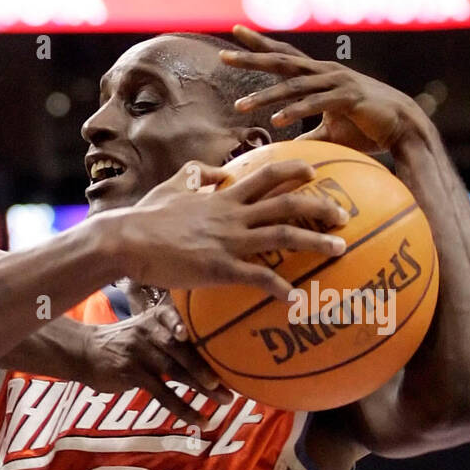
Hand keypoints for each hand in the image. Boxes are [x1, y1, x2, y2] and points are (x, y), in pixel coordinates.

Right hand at [77, 299, 232, 424]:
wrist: (81, 351)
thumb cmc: (119, 343)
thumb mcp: (141, 329)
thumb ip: (168, 334)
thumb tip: (205, 350)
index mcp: (157, 318)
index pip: (185, 324)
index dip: (206, 337)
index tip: (227, 349)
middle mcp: (150, 331)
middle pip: (185, 351)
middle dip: (210, 369)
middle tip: (231, 386)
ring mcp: (140, 352)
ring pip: (176, 372)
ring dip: (202, 388)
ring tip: (222, 401)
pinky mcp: (131, 373)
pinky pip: (163, 393)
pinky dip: (183, 408)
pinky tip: (198, 418)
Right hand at [113, 157, 348, 297]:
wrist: (126, 241)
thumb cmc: (144, 217)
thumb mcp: (171, 186)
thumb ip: (195, 175)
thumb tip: (211, 171)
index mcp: (222, 197)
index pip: (267, 174)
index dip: (294, 169)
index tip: (314, 171)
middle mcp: (232, 215)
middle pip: (288, 203)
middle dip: (321, 206)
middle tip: (343, 215)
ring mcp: (229, 241)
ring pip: (284, 236)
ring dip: (316, 242)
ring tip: (340, 250)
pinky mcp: (221, 268)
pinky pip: (259, 278)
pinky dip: (280, 289)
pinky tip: (295, 299)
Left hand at [222, 25, 430, 154]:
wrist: (402, 127)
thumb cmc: (365, 127)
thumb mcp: (328, 130)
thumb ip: (307, 133)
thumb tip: (287, 146)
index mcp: (318, 75)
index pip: (284, 56)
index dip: (260, 46)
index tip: (234, 36)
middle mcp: (325, 72)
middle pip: (282, 62)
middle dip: (251, 57)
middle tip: (223, 55)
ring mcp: (337, 82)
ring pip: (294, 85)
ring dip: (265, 96)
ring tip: (239, 106)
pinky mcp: (348, 98)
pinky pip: (316, 104)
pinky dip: (295, 112)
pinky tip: (276, 121)